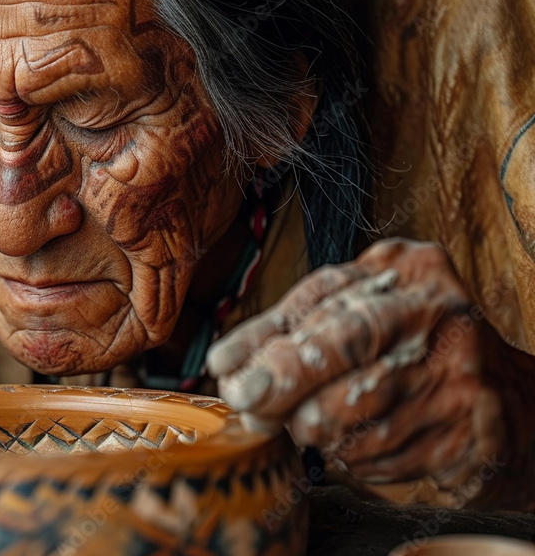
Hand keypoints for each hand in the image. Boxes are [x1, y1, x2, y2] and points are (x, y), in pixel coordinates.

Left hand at [208, 239, 504, 499]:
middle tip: (248, 402)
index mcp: (410, 270)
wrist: (505, 405)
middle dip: (285, 376)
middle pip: (348, 340)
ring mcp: (461, 371)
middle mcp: (440, 311)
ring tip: (310, 428)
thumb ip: (295, 333)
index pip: (324, 296)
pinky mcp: (470, 431)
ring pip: (359, 408)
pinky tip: (355, 449)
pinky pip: (385, 454)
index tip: (222, 367)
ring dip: (317, 428)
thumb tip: (227, 368)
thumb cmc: (411, 354)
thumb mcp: (359, 318)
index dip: (265, 335)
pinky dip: (353, 458)